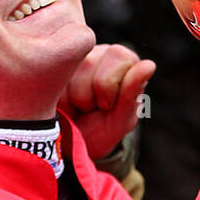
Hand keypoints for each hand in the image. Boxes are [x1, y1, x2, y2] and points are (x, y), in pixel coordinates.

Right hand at [60, 44, 155, 160]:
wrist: (72, 147)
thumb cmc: (102, 131)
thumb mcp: (121, 120)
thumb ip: (133, 93)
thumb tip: (149, 64)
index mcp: (123, 60)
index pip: (118, 57)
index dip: (109, 87)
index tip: (108, 105)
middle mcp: (99, 52)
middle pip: (88, 63)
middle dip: (88, 95)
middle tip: (92, 108)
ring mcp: (72, 57)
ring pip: (67, 72)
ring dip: (72, 100)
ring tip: (77, 109)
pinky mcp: (50, 67)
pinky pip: (49, 81)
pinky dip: (57, 101)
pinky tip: (62, 106)